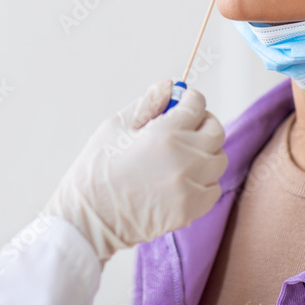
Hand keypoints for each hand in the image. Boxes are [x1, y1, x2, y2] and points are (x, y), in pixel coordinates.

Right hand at [42, 80, 227, 261]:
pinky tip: (183, 180)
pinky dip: (203, 182)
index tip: (185, 102)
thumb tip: (171, 86)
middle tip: (189, 126)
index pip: (197, 105)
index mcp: (165, 133)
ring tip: (183, 156)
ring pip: (218, 161)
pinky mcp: (190, 210)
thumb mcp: (116, 126)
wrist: (87, 218)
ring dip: (205, 153)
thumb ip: (149, 103)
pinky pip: (213, 189)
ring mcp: (189, 186)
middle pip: (215, 132)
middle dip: (204, 123)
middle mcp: (184, 159)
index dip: (191, 100)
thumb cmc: (96, 169)